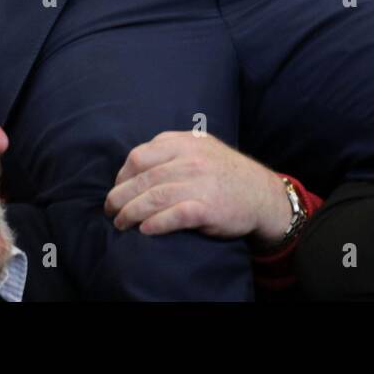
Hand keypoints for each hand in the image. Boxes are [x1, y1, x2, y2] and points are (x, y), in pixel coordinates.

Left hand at [105, 131, 290, 245]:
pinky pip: (173, 215)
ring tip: (121, 223)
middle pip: (142, 179)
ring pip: (152, 197)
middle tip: (111, 211)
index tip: (117, 190)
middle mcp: (190, 159)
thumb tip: (133, 167)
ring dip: (130, 213)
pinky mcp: (207, 207)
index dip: (121, 176)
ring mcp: (199, 183)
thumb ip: (171, 150)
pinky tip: (145, 230)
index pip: (139, 156)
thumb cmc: (225, 173)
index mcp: (183, 142)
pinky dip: (155, 223)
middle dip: (119, 197)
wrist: (262, 195)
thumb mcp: (200, 148)